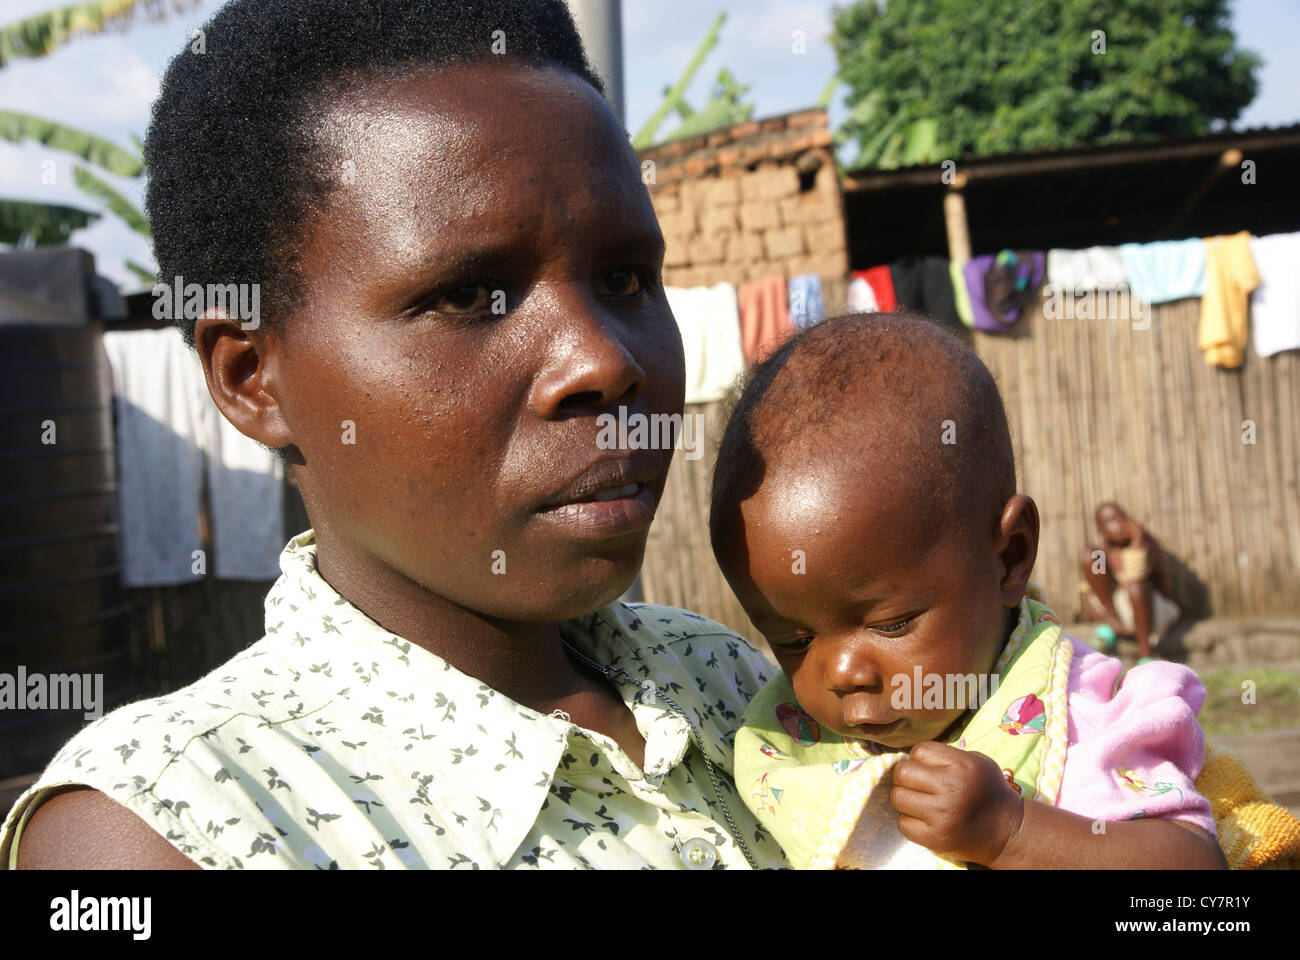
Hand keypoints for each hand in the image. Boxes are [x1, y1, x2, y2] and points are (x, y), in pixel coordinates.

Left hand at [889, 741, 1024, 865]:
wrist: (1008, 832)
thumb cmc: (988, 791)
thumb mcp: (976, 762)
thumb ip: (946, 755)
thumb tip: (909, 757)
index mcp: (963, 766)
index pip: (919, 751)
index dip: (920, 759)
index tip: (929, 768)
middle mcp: (952, 789)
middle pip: (902, 773)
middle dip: (907, 777)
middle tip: (918, 784)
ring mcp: (942, 816)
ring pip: (897, 798)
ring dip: (905, 798)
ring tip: (920, 801)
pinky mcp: (936, 838)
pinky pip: (903, 823)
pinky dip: (910, 821)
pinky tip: (924, 820)